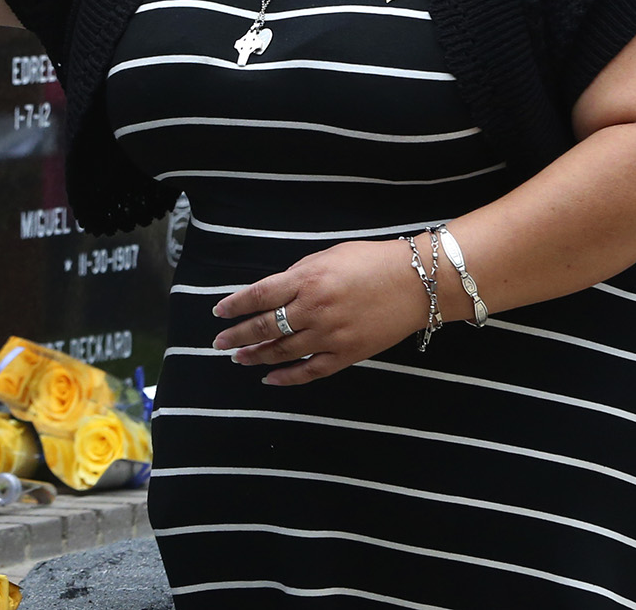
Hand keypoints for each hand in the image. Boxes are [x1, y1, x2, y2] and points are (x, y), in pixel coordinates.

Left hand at [210, 238, 430, 385]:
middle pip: (265, 326)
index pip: (259, 295)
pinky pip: (312, 371)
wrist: (416, 282)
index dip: (235, 305)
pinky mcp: (348, 354)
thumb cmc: (370, 261)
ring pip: (283, 351)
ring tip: (238, 358)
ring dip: (257, 356)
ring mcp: (330, 335)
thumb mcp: (326, 256)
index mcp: (306, 279)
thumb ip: (297, 275)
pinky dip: (288, 377)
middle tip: (219, 342)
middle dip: (238, 335)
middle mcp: (313, 309)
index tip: (219, 312)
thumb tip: (273, 293)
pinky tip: (270, 379)